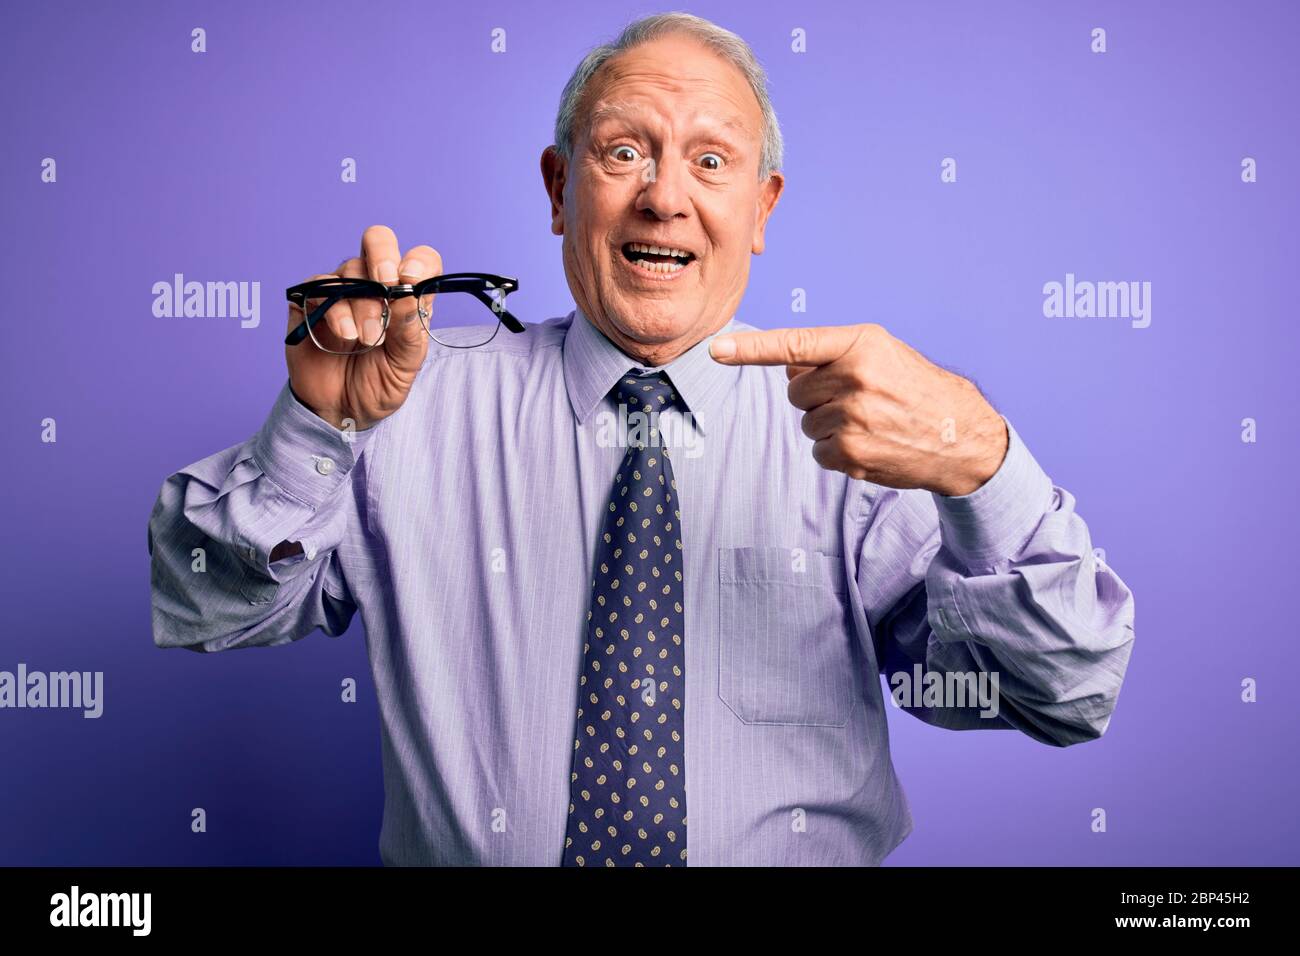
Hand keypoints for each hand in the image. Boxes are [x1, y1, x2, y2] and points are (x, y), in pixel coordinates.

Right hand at [286, 225, 440, 430]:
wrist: (342, 412)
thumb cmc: (378, 385)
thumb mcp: (406, 364)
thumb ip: (410, 330)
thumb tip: (409, 294)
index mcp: (407, 296)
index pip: (420, 259)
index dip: (419, 261)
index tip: (412, 279)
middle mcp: (375, 285)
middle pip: (378, 241)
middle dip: (382, 257)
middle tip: (387, 285)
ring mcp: (342, 291)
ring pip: (350, 269)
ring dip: (363, 303)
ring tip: (367, 339)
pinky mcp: (311, 301)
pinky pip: (319, 286)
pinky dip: (335, 309)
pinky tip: (345, 336)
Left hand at [709, 324, 1007, 495]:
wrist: (962, 436)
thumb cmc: (916, 389)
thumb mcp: (882, 354)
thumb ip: (832, 355)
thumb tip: (787, 364)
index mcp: (861, 344)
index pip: (794, 344)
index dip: (750, 349)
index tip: (715, 350)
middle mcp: (855, 377)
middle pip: (795, 391)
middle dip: (816, 397)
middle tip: (856, 399)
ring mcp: (853, 418)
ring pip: (807, 424)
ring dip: (829, 426)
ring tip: (870, 422)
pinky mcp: (852, 453)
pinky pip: (819, 452)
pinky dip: (838, 453)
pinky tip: (870, 445)